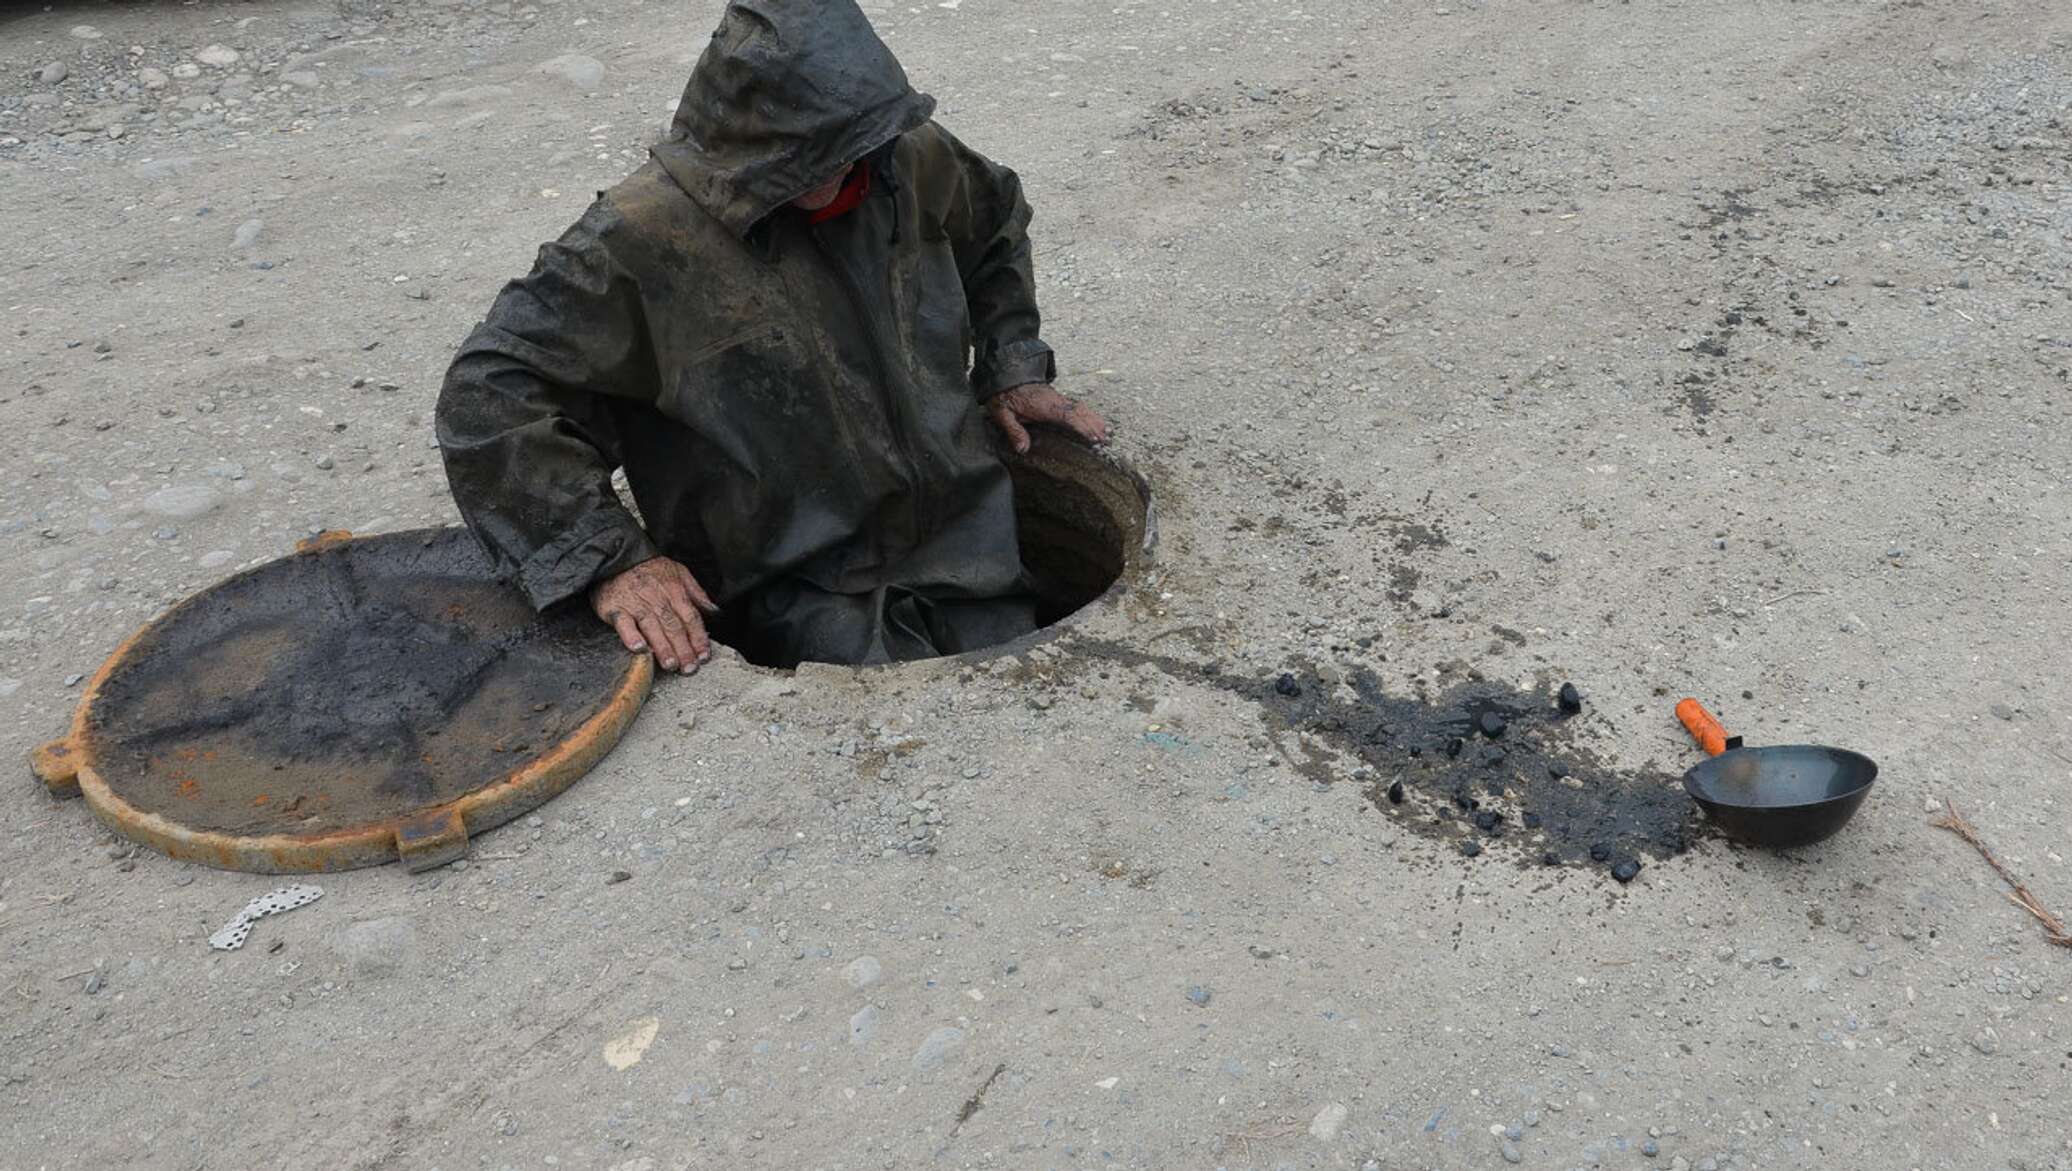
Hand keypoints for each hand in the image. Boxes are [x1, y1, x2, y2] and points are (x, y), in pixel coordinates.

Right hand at [589, 557, 716, 673]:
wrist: (616, 556)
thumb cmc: (650, 568)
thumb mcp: (678, 572)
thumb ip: (696, 592)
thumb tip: (714, 610)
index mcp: (674, 589)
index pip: (690, 617)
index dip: (698, 637)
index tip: (704, 656)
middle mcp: (656, 597)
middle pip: (673, 625)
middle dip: (683, 648)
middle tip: (689, 667)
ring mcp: (635, 603)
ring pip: (652, 627)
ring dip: (662, 647)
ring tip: (670, 664)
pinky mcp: (614, 607)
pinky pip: (624, 623)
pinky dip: (631, 636)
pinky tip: (639, 649)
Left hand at [987, 383, 1109, 453]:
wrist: (1005, 373)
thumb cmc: (1003, 395)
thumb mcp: (1002, 413)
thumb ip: (1013, 430)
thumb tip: (1023, 449)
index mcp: (1043, 406)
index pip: (1067, 417)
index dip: (1082, 427)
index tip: (1094, 437)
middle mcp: (1054, 401)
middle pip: (1079, 412)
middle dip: (1094, 425)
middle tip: (1106, 440)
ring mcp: (1057, 398)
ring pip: (1080, 408)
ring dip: (1094, 419)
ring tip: (1107, 432)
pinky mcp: (1057, 398)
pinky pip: (1076, 406)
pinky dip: (1088, 413)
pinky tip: (1094, 420)